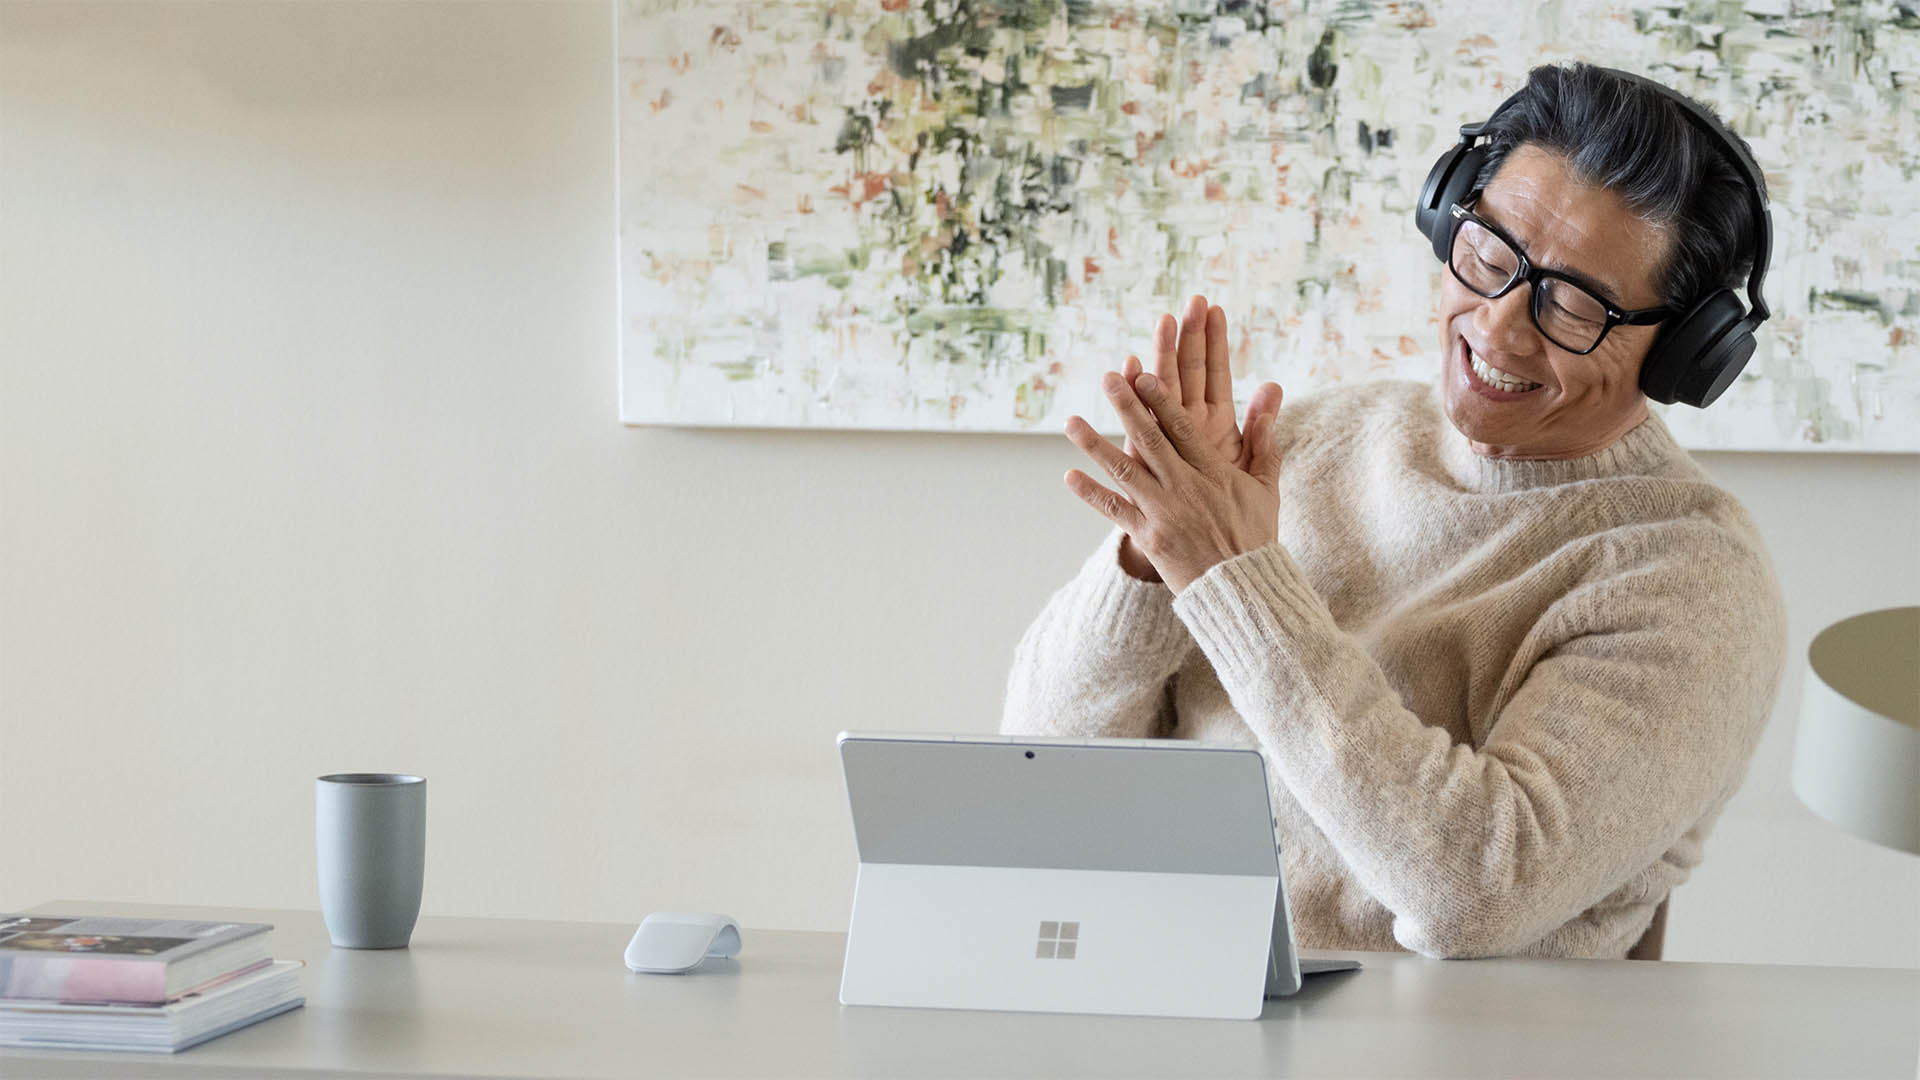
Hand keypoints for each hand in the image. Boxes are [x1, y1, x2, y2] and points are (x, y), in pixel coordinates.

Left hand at [1064, 370, 1284, 593]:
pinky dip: (1092, 494)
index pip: (1182, 428)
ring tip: (1072, 421)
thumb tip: (1273, 401)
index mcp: (1213, 473)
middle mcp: (1184, 488)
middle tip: (1107, 379)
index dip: (1160, 400)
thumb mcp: (1267, 489)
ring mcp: (1163, 512)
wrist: (1242, 589)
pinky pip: (1115, 511)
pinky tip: (1070, 476)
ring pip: (1124, 471)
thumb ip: (1264, 445)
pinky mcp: (1149, 537)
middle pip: (1150, 440)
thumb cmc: (1256, 537)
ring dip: (1095, 445)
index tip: (1142, 375)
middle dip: (1126, 406)